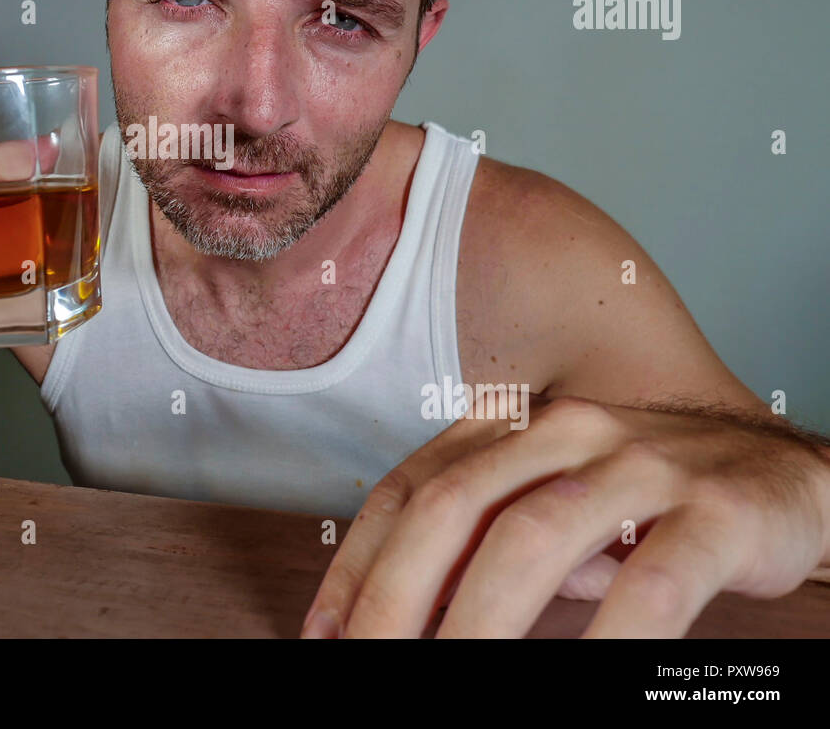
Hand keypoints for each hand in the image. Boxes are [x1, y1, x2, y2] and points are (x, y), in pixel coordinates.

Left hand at [301, 395, 829, 637]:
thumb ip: (485, 538)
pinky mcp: (715, 511)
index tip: (323, 633)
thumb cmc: (647, 499)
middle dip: (395, 595)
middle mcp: (566, 430)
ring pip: (533, 538)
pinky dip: (604, 641)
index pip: (410, 488)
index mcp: (516, 424)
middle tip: (367, 663)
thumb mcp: (552, 505)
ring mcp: (640, 464)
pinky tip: (580, 682)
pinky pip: (650, 583)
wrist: (784, 473)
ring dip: (478, 622)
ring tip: (447, 680)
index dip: (357, 564)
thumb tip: (403, 615)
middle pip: (453, 507)